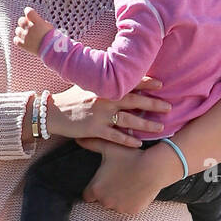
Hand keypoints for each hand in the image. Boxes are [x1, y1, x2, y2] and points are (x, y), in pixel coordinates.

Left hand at [13, 6, 53, 54]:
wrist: (52, 50)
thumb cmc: (52, 38)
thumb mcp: (48, 26)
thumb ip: (39, 21)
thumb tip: (33, 20)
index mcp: (38, 22)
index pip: (28, 11)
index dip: (28, 11)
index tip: (30, 14)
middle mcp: (30, 28)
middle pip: (20, 20)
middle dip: (24, 22)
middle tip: (28, 25)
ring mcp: (26, 37)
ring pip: (17, 30)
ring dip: (21, 31)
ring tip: (26, 34)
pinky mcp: (24, 45)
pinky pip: (16, 40)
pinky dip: (18, 39)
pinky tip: (22, 40)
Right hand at [46, 75, 170, 147]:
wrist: (52, 112)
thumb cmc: (70, 98)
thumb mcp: (87, 84)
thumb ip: (103, 82)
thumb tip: (118, 77)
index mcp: (104, 86)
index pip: (129, 82)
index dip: (146, 82)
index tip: (161, 84)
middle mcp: (105, 99)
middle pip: (134, 101)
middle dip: (153, 104)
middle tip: (169, 107)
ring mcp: (100, 115)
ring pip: (128, 120)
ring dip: (145, 124)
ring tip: (160, 127)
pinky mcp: (94, 130)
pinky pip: (115, 136)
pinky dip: (127, 140)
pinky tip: (138, 144)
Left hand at [81, 144, 165, 216]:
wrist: (153, 167)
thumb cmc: (130, 156)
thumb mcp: (109, 147)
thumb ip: (91, 144)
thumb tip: (77, 138)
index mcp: (96, 189)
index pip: (88, 195)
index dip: (95, 188)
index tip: (103, 182)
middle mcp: (105, 201)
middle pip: (103, 200)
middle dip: (108, 192)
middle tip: (118, 179)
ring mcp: (119, 207)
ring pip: (116, 204)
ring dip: (119, 198)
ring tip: (129, 183)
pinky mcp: (132, 211)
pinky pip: (129, 207)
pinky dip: (132, 201)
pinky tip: (137, 189)